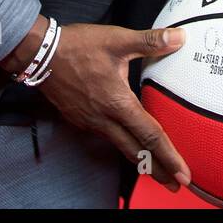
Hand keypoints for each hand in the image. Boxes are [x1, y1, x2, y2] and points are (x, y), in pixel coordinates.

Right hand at [38, 23, 190, 190]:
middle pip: (136, 152)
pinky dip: (123, 145)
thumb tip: (178, 38)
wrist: (39, 53)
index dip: (169, 157)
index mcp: (118, 103)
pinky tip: (129, 143)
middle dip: (158, 171)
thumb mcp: (117, 39)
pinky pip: (107, 137)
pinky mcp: (81, 119)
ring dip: (141, 160)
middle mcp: (104, 119)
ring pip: (121, 146)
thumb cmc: (76, 47)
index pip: (150, 136)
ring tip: (157, 169)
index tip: (183, 174)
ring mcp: (91, 122)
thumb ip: (150, 41)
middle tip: (176, 184)